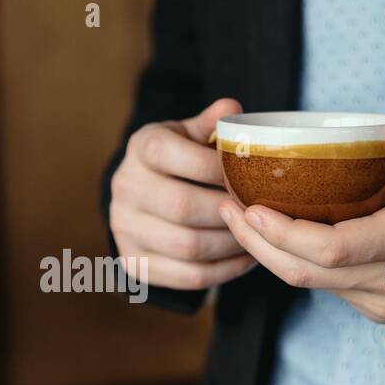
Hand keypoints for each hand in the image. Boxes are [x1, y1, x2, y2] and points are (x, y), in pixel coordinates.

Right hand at [109, 98, 256, 289]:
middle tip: (259, 212)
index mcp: (141, 148)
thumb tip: (232, 109)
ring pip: (187, 245)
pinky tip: (245, 258)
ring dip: (230, 244)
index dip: (216, 168)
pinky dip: (224, 271)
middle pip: (181, 206)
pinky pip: (187, 275)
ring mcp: (125, 228)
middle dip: (228, 212)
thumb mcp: (188, 134)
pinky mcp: (134, 261)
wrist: (140, 195)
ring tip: (257, 236)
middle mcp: (125, 187)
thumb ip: (211, 125)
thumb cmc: (176, 160)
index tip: (249, 175)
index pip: (171, 154)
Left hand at [218, 115, 384, 322]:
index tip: (247, 206)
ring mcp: (384, 303)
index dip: (280, 232)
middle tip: (225, 208)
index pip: (328, 247)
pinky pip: (326, 288)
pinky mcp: (381, 310)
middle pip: (303, 272)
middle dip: (256, 243)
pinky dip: (296, 263)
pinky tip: (279, 235)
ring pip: (310, 284)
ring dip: (270, 254)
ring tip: (241, 217)